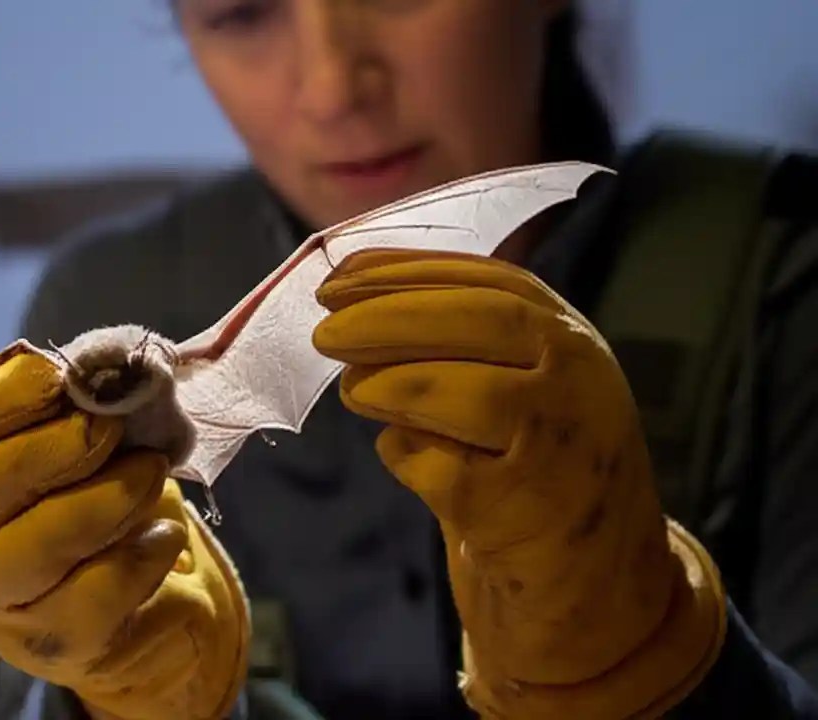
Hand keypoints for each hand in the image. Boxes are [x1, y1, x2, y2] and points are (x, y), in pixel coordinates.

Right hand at [0, 343, 248, 719]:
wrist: (136, 603)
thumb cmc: (98, 500)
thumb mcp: (92, 442)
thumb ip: (91, 401)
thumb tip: (124, 367)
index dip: (6, 393)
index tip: (60, 375)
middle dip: (59, 447)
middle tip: (114, 430)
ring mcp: (0, 603)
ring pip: (39, 546)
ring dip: (108, 499)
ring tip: (153, 473)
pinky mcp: (55, 644)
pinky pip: (96, 594)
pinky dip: (141, 555)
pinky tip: (165, 533)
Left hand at [312, 249, 725, 718]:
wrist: (591, 570)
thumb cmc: (533, 457)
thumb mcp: (519, 378)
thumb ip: (457, 334)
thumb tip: (352, 294)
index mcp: (570, 335)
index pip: (486, 279)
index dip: (404, 273)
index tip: (339, 277)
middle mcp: (577, 379)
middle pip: (476, 321)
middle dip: (386, 318)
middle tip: (323, 332)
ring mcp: (557, 443)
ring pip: (461, 391)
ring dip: (389, 384)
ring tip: (353, 391)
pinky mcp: (523, 507)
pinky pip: (442, 469)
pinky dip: (407, 455)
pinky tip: (406, 454)